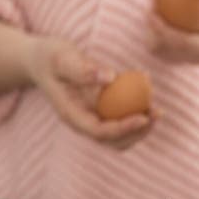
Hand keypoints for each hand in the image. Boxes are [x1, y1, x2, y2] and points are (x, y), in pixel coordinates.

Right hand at [27, 36, 154, 148]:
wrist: (41, 61)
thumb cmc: (50, 56)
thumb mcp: (61, 57)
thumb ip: (82, 68)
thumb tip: (110, 77)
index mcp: (70, 115)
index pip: (99, 132)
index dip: (123, 129)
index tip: (144, 117)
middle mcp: (82, 123)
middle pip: (113, 142)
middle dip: (138, 132)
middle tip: (157, 112)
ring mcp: (91, 120)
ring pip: (120, 136)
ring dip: (141, 127)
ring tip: (157, 109)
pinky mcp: (100, 113)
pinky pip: (121, 120)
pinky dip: (136, 112)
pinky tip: (148, 94)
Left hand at [149, 0, 198, 64]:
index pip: (182, 44)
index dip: (162, 30)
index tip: (150, 12)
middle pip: (167, 52)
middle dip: (152, 32)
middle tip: (150, 5)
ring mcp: (198, 58)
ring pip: (164, 53)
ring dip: (153, 33)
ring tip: (153, 7)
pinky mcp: (193, 54)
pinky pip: (167, 49)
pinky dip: (159, 34)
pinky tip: (158, 14)